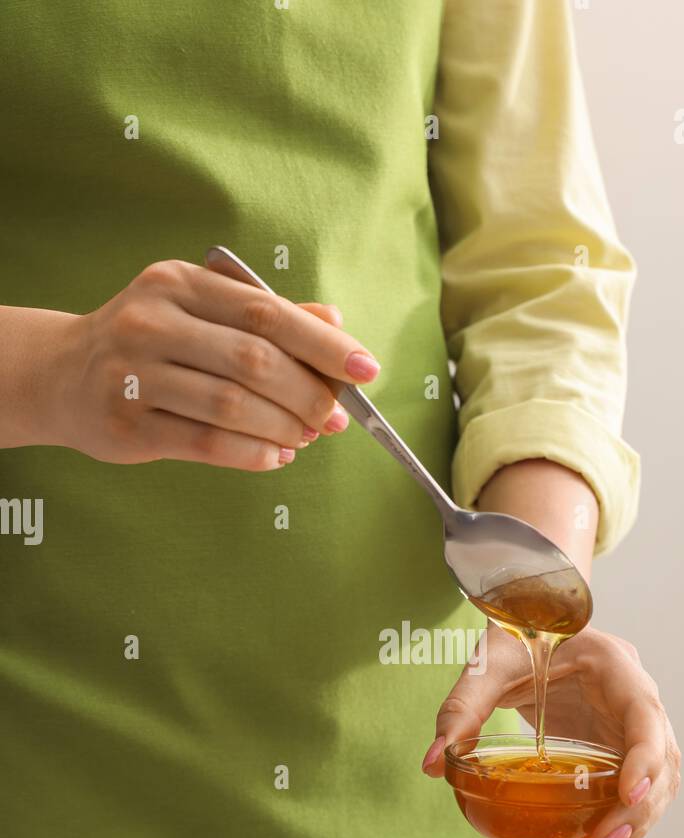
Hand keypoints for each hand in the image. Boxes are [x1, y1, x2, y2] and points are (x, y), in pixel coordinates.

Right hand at [42, 260, 379, 469]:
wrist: (64, 375)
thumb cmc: (151, 343)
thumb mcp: (202, 312)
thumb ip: (266, 317)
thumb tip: (334, 321)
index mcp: (180, 283)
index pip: (267, 313)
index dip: (324, 344)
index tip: (365, 369)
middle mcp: (153, 322)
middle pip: (254, 361)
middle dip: (308, 394)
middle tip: (334, 417)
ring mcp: (134, 374)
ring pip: (232, 406)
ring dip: (284, 428)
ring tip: (307, 437)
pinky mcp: (127, 425)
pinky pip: (207, 443)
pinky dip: (254, 453)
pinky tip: (277, 455)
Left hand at [423, 625, 680, 837]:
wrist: (531, 619)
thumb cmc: (516, 634)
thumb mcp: (486, 665)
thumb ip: (462, 708)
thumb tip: (433, 763)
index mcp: (613, 664)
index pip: (644, 712)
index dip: (644, 755)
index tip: (628, 793)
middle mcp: (635, 692)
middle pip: (661, 755)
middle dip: (638, 807)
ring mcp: (632, 720)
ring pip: (660, 776)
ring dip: (637, 819)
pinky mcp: (621, 742)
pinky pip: (641, 781)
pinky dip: (626, 813)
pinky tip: (598, 837)